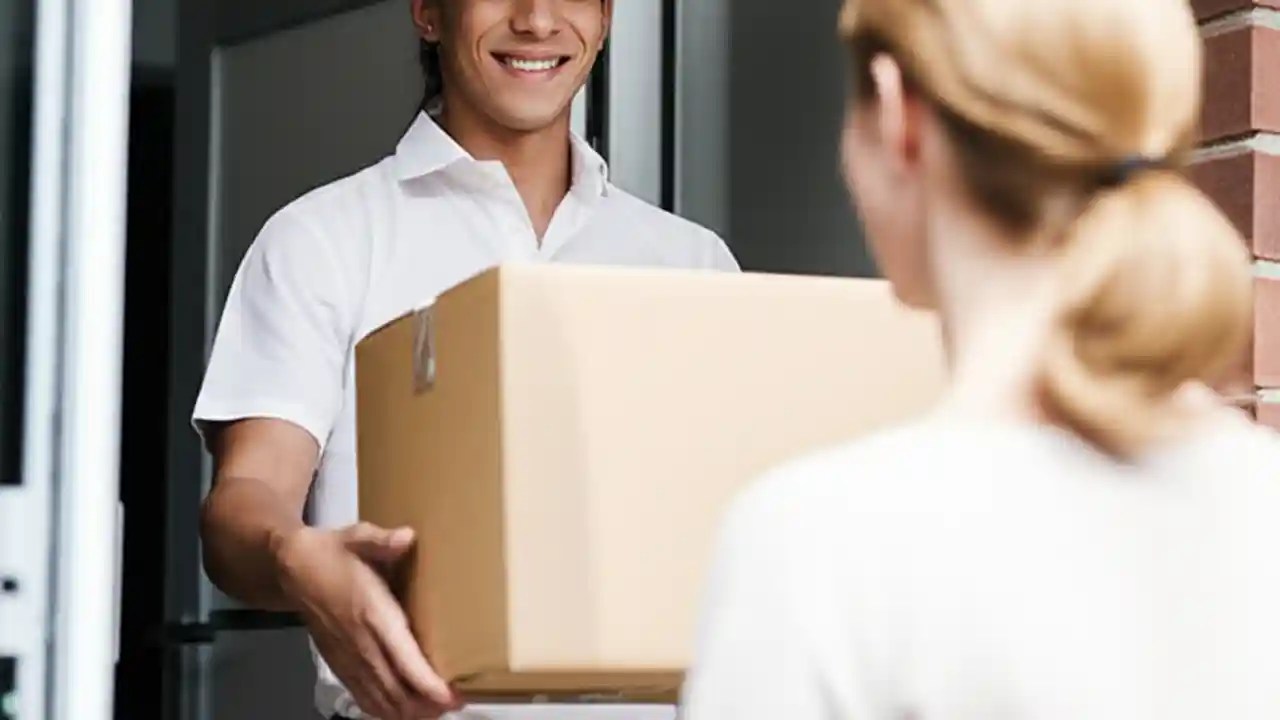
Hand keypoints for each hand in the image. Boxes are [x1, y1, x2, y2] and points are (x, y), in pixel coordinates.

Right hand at [275, 523, 460, 719]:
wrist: (291, 569)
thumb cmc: (333, 552)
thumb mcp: (358, 537)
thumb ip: (382, 540)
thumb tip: (407, 537)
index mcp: (371, 615)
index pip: (403, 660)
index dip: (428, 684)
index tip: (452, 696)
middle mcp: (361, 644)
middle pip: (396, 691)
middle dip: (427, 705)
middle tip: (456, 704)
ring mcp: (349, 659)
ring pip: (381, 701)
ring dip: (409, 711)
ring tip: (437, 709)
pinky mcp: (340, 665)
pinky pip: (364, 699)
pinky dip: (386, 711)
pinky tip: (405, 711)